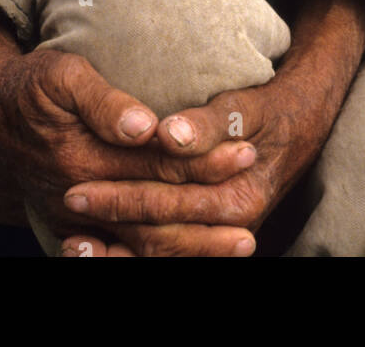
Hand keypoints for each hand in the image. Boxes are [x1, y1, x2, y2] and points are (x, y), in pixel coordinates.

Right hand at [0, 0, 257, 248]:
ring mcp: (79, 217)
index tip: (246, 151)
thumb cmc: (30, 84)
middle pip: (156, 215)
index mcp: (83, 160)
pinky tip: (188, 255)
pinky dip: (157, 255)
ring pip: (143, 243)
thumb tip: (144, 125)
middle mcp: (83, 198)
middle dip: (208, 214)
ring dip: (192, 245)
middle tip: (252, 213)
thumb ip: (103, 103)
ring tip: (240, 243)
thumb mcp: (62, 76)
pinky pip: (123, 250)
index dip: (204, 162)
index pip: (158, 167)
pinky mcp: (77, 223)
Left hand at [60, 0, 364, 256]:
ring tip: (73, 245)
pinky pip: (167, 255)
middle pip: (159, 236)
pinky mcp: (208, 236)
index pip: (167, 205)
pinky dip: (131, 256)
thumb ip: (207, 123)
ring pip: (161, 255)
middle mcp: (229, 228)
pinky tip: (97, 250)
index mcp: (236, 199)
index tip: (76, 186)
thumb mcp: (242, 108)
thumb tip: (168, 134)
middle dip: (110, 222)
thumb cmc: (264, 111)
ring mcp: (219, 237)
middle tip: (66, 206)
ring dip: (116, 254)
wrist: (298, 126)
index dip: (120, 197)